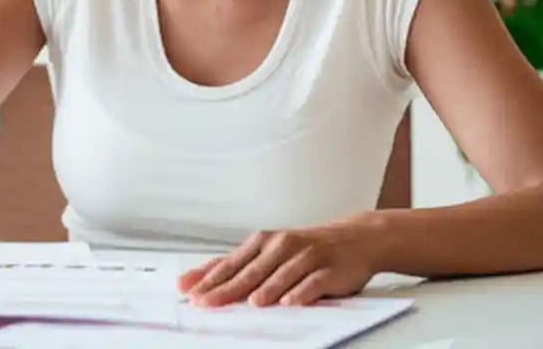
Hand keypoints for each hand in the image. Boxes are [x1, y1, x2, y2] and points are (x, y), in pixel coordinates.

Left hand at [177, 224, 375, 307]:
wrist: (354, 238)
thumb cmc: (304, 250)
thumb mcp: (267, 253)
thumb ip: (232, 267)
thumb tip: (190, 281)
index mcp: (263, 243)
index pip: (231, 264)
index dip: (209, 279)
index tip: (188, 292)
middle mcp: (282, 247)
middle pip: (251, 271)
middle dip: (227, 288)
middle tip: (206, 303)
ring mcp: (307, 256)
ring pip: (282, 274)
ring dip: (267, 288)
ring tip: (252, 303)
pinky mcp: (329, 269)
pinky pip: (314, 281)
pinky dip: (302, 291)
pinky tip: (291, 301)